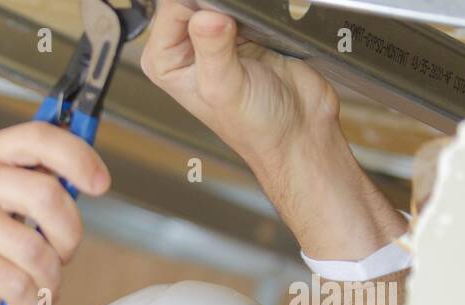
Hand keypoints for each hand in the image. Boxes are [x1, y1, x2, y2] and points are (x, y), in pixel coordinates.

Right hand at [0, 122, 110, 304]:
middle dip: (69, 239)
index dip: (80, 158)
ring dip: (50, 282)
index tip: (99, 185)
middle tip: (61, 259)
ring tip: (39, 292)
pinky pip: (19, 284)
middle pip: (49, 196)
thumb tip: (81, 183)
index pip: (40, 138)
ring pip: (38, 250)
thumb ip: (24, 189)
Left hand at [142, 0, 406, 259]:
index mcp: (167, 61)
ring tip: (251, 27)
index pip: (170, 8)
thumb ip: (212, 50)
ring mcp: (215, 34)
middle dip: (216, 1)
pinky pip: (244, 0)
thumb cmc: (256, 126)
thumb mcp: (226, 89)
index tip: (223, 15)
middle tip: (238, 23)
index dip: (196, 3)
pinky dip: (255, 3)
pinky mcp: (245, 27)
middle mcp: (185, 46)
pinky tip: (262, 19)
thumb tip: (204, 17)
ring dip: (238, 2)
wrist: (298, 131)